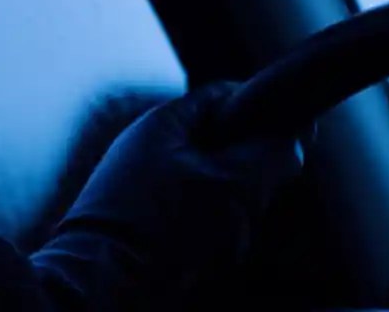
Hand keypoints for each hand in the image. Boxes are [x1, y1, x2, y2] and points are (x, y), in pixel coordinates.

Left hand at [30, 82, 302, 308]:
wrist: (95, 291)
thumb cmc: (162, 230)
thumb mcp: (233, 187)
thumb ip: (271, 156)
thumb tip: (291, 143)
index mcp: (163, 124)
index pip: (224, 96)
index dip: (263, 109)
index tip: (293, 131)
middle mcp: (145, 151)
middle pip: (221, 145)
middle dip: (247, 172)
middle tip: (260, 195)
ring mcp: (137, 191)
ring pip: (209, 188)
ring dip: (229, 212)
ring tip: (225, 237)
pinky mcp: (136, 228)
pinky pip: (188, 221)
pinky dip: (206, 236)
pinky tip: (206, 257)